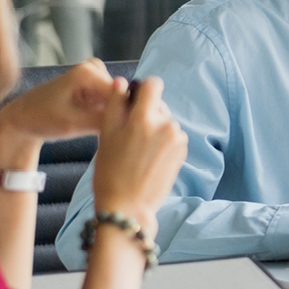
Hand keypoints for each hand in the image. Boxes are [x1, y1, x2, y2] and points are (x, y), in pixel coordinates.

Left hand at [0, 59, 130, 166]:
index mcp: (87, 72)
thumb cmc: (42, 120)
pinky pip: (109, 101)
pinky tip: (92, 124)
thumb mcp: (74, 124)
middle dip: (115, 113)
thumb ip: (104, 119)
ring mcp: (93, 76)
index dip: (122, 114)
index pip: (120, 93)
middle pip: (119, 95)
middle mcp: (92, 68)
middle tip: (102, 131)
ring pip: (116, 100)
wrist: (21, 119)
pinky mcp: (91, 85)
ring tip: (94, 127)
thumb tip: (132, 117)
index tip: (119, 132)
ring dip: (109, 114)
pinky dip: (104, 113)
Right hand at [87, 75, 187, 230]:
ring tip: (138, 151)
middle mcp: (166, 124)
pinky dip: (162, 141)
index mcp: (144, 118)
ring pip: (165, 121)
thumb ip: (115, 104)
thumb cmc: (111, 171)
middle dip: (145, 113)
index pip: (153, 84)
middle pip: (158, 104)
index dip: (142, 89)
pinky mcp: (183, 151)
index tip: (134, 100)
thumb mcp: (106, 135)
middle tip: (129, 136)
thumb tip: (121, 81)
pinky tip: (149, 158)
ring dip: (154, 128)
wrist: (128, 206)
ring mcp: (177, 138)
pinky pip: (172, 136)